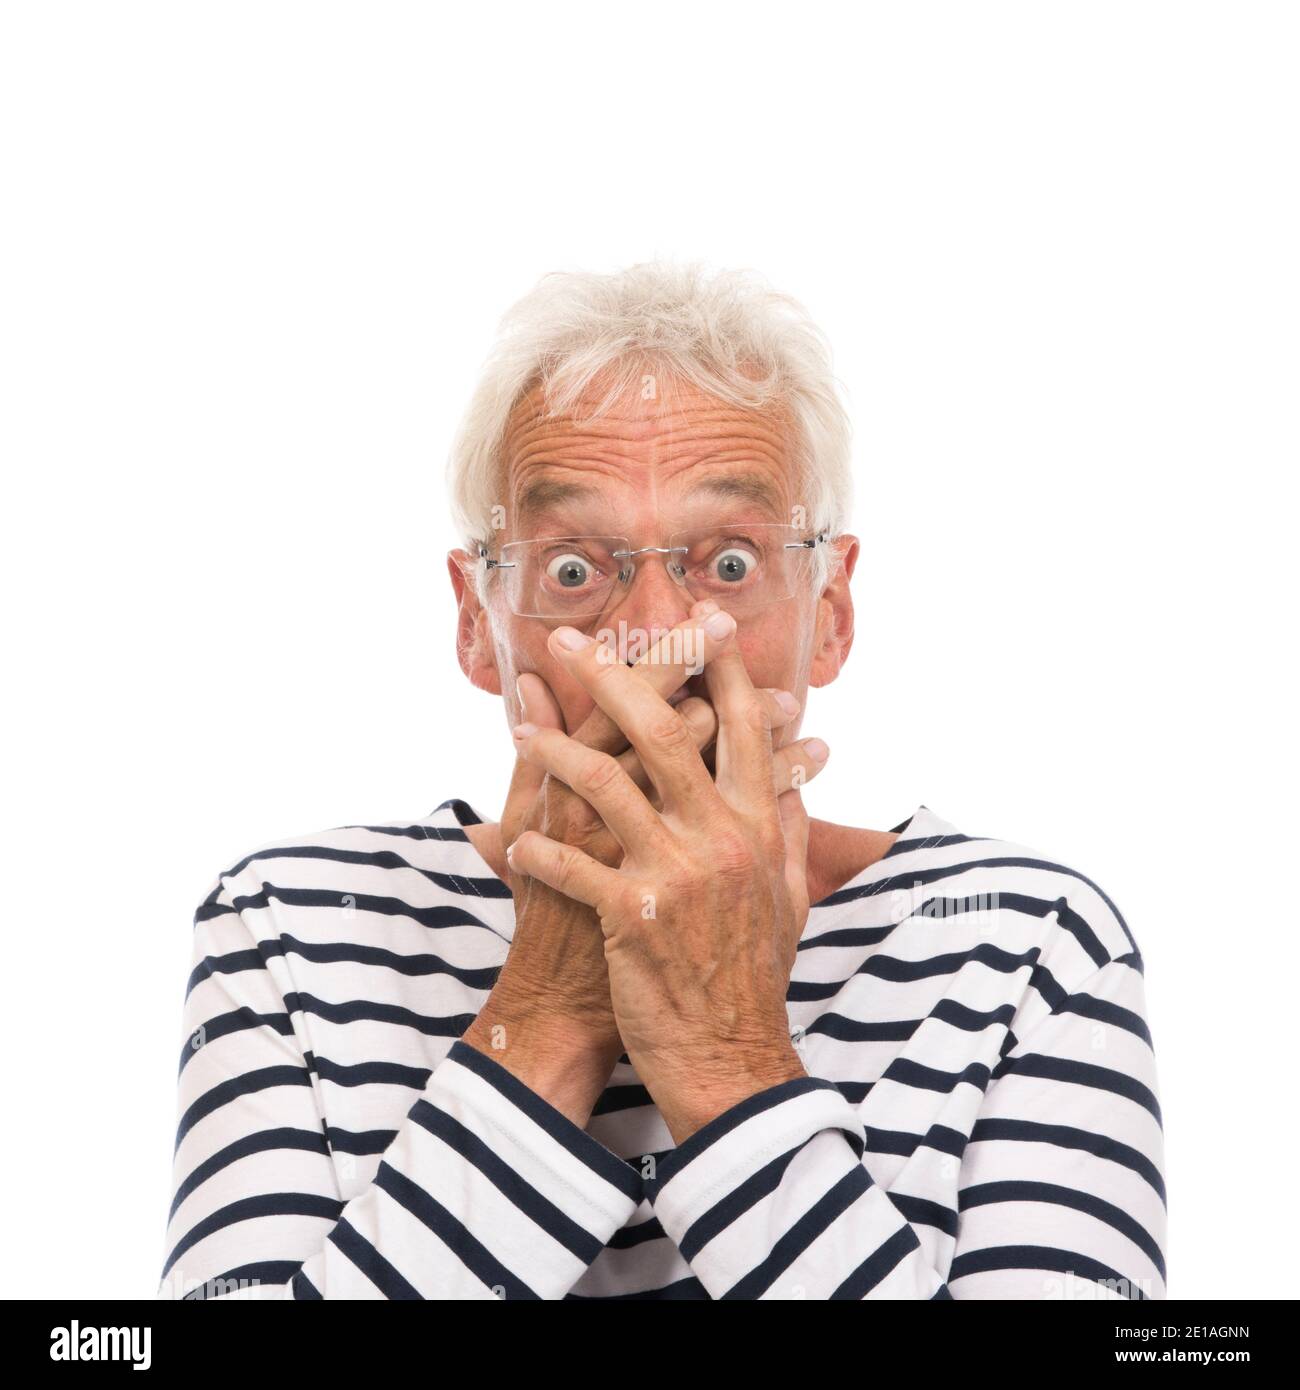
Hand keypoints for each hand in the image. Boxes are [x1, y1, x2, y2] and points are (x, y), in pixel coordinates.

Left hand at [505, 622, 827, 1141]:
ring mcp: (678, 872)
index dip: (716, 667)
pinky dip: (535, 848)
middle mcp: (723, 837)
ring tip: (520, 724)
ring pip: (607, 782)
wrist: (731, 1056)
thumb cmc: (755, 975)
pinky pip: (572, 863)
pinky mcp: (634, 913)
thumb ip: (790, 827)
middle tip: (572, 640)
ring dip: (555, 746)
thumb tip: (795, 772)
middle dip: (616, 676)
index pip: (741, 726)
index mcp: (761, 824)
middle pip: (665, 731)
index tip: (697, 621)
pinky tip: (506, 840)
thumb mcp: (789, 896)